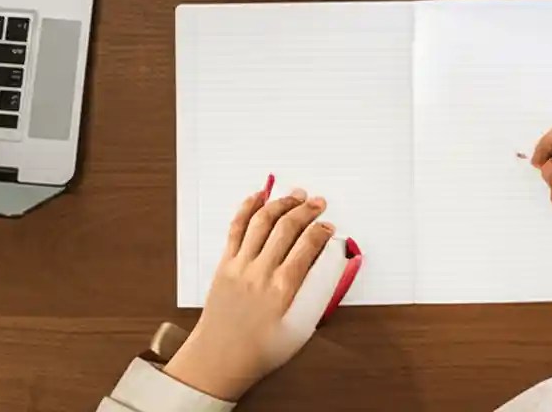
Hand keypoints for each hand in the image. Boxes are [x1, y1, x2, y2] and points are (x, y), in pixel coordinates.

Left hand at [165, 186, 339, 400]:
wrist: (220, 357)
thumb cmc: (261, 349)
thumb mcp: (300, 329)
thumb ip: (318, 296)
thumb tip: (331, 267)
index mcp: (283, 290)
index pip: (308, 246)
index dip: (322, 231)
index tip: (329, 227)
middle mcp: (261, 272)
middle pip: (287, 227)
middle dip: (307, 210)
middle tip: (318, 203)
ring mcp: (240, 265)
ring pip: (262, 221)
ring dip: (281, 203)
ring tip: (295, 195)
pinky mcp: (225, 263)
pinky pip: (236, 227)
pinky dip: (247, 208)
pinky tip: (259, 197)